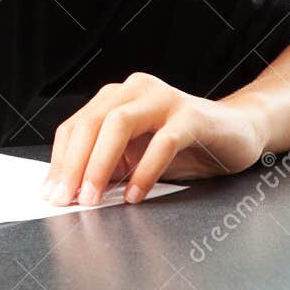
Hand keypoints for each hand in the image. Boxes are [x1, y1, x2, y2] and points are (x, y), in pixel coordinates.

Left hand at [42, 72, 266, 206]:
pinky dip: (145, 170)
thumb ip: (110, 164)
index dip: (60, 160)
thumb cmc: (183, 145)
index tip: (51, 193)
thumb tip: (76, 191)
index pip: (76, 125)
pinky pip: (162, 142)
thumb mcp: (137, 155)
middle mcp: (136, 90)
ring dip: (100, 164)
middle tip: (66, 199)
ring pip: (119, 124)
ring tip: (93, 197)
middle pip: (91, 122)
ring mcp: (164, 99)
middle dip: (73, 164)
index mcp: (116, 97)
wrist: (237, 131)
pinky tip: (135, 195)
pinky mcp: (191, 117)